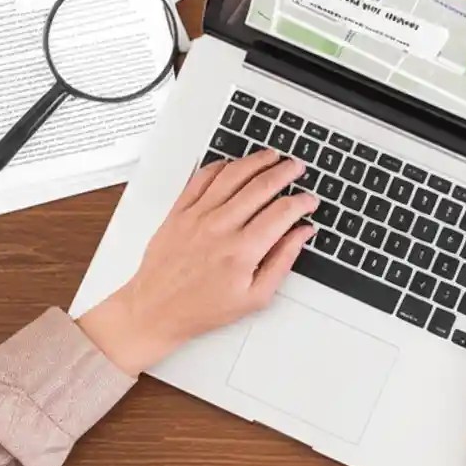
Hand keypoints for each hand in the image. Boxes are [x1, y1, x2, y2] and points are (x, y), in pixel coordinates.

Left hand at [78, 149, 316, 373]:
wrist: (156, 309)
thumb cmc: (202, 308)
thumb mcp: (254, 297)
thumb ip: (282, 262)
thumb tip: (301, 234)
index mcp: (242, 251)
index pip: (282, 213)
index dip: (302, 202)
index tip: (309, 200)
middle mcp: (220, 228)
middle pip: (261, 186)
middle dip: (285, 172)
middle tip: (296, 168)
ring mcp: (197, 216)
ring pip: (233, 174)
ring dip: (257, 160)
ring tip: (272, 156)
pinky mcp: (179, 211)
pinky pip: (202, 178)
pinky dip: (222, 166)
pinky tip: (234, 165)